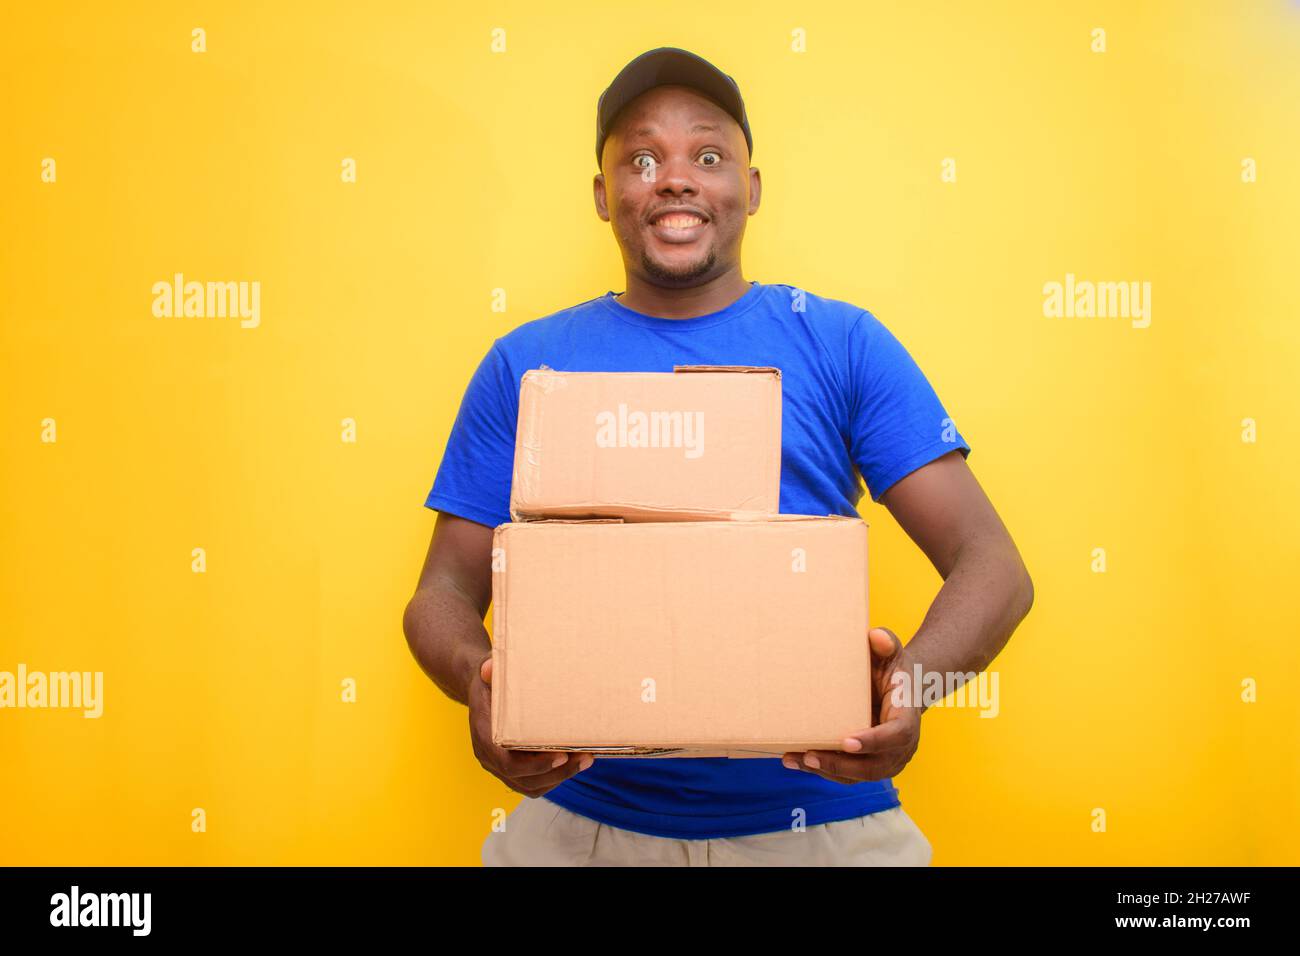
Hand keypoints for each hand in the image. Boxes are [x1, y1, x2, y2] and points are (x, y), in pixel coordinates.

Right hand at [468, 656, 594, 797]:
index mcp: (483, 735)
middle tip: (583, 757)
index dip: (534, 765)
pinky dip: (555, 777)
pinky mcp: (512, 770)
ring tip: (585, 759)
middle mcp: (489, 757)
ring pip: (530, 786)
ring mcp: (500, 767)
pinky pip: (534, 783)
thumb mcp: (489, 670)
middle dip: (556, 773)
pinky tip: (575, 761)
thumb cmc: (490, 680)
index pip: (507, 763)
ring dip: (560, 777)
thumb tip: (489, 667)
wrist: (483, 690)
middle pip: (523, 780)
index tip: (560, 756)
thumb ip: (489, 668)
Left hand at [781, 627, 921, 782]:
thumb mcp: (892, 653)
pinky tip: (797, 761)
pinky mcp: (870, 765)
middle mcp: (902, 746)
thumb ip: (886, 643)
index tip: (847, 742)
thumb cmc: (892, 669)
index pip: (897, 735)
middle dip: (842, 764)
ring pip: (859, 775)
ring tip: (795, 760)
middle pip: (876, 766)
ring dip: (827, 771)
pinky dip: (823, 771)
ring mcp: (887, 759)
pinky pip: (849, 775)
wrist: (899, 690)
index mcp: (908, 717)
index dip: (874, 741)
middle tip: (811, 756)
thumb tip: (875, 636)